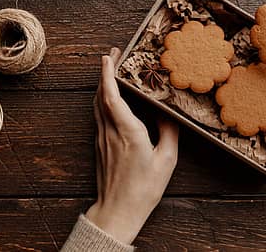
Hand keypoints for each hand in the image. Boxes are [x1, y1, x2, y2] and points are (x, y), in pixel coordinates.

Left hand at [86, 47, 179, 243]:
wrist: (118, 212)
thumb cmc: (143, 189)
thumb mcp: (166, 160)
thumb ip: (168, 132)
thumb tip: (168, 112)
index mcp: (128, 132)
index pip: (112, 97)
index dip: (108, 74)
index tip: (109, 57)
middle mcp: (110, 132)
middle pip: (101, 95)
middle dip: (105, 72)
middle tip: (114, 54)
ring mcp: (102, 138)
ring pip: (97, 104)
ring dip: (102, 84)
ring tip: (112, 69)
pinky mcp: (99, 145)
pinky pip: (99, 115)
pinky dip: (103, 99)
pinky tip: (111, 97)